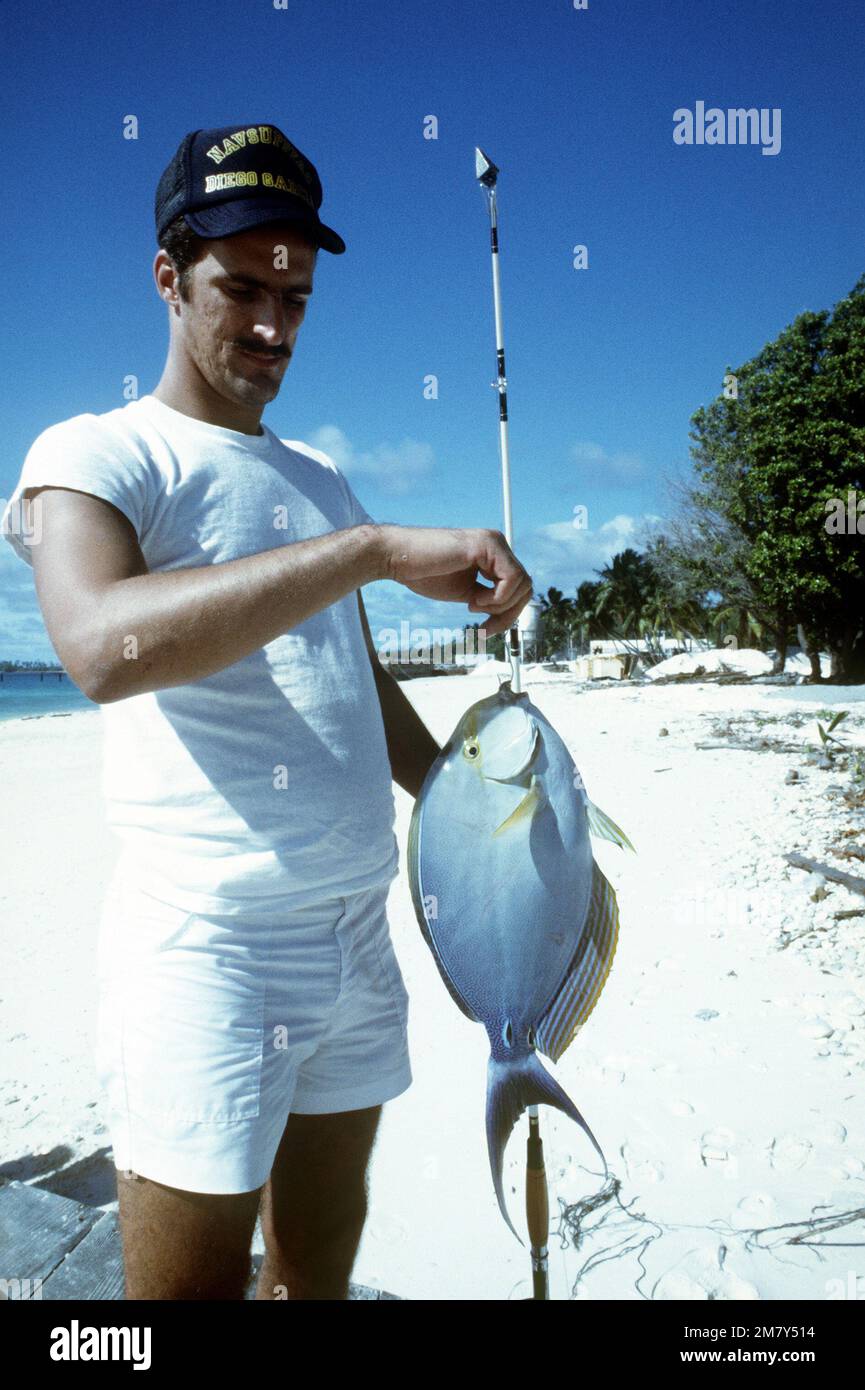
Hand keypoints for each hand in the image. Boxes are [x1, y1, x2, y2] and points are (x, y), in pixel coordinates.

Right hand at [377, 525, 532, 635]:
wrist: (398, 559)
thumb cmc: (424, 573)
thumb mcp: (466, 592)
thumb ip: (489, 597)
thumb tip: (510, 613)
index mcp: (493, 555)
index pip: (519, 586)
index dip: (508, 613)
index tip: (486, 628)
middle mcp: (497, 545)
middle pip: (526, 586)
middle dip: (508, 614)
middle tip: (484, 627)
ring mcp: (493, 542)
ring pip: (523, 584)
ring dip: (500, 606)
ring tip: (473, 606)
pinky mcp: (486, 545)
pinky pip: (512, 579)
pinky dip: (498, 598)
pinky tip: (474, 600)